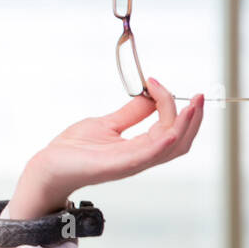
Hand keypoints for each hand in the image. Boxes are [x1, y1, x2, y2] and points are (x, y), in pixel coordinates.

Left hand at [24, 76, 202, 201]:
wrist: (49, 165)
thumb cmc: (73, 149)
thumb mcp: (106, 124)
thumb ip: (131, 113)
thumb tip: (151, 96)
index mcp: (139, 148)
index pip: (169, 128)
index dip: (171, 104)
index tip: (154, 82)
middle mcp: (141, 156)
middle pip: (181, 140)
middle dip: (194, 118)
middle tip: (199, 96)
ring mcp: (132, 162)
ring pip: (172, 147)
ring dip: (186, 125)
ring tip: (193, 105)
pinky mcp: (119, 165)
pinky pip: (149, 155)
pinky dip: (164, 143)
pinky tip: (172, 130)